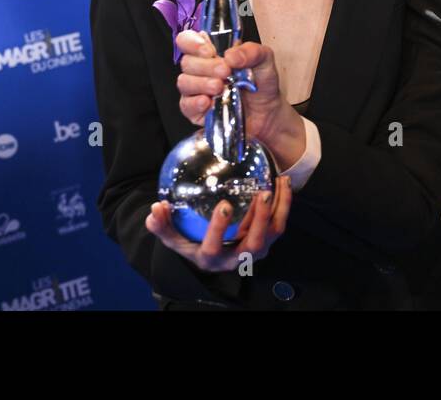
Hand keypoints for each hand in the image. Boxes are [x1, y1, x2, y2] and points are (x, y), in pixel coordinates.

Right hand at [145, 174, 291, 271]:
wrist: (212, 254)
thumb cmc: (192, 242)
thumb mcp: (173, 237)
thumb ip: (162, 225)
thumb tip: (155, 208)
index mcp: (211, 257)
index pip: (214, 247)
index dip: (219, 228)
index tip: (223, 205)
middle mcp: (236, 258)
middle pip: (254, 244)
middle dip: (260, 220)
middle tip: (262, 194)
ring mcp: (254, 250)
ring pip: (272, 233)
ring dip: (278, 209)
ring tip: (278, 183)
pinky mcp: (267, 241)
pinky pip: (279, 223)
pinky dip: (284, 204)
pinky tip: (283, 182)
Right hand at [176, 31, 304, 167]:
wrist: (268, 114)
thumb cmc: (262, 84)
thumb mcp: (264, 60)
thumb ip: (251, 51)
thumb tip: (230, 55)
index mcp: (212, 52)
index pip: (187, 40)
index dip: (193, 43)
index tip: (210, 51)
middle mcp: (200, 70)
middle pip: (187, 62)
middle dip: (206, 66)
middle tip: (226, 72)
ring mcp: (196, 91)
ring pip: (184, 82)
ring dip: (201, 83)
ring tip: (220, 87)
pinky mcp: (195, 111)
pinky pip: (186, 106)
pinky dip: (196, 103)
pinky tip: (209, 102)